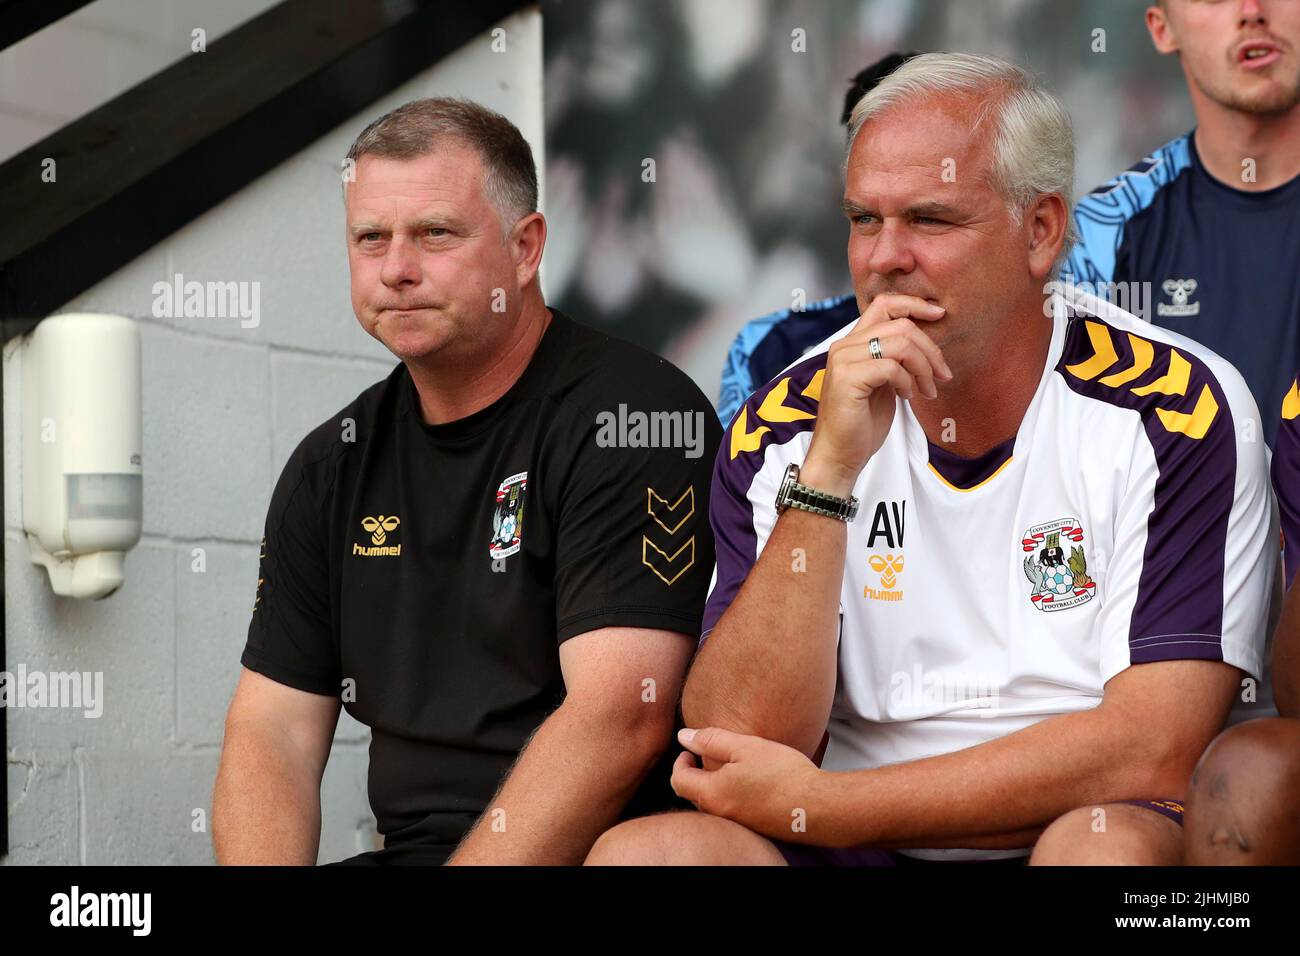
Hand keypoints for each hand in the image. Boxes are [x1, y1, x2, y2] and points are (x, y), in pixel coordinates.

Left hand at [671, 727, 822, 843]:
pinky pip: (732, 809)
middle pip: (693, 793)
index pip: (678, 780)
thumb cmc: (783, 774)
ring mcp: (737, 823)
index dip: (680, 761)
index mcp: (712, 794)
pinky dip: (732, 794)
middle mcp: (720, 813)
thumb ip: (711, 740)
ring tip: (733, 765)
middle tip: (708, 755)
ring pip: (714, 802)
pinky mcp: (754, 827)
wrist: (818, 807)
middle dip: (696, 773)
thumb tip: (684, 736)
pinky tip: (753, 781)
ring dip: (715, 784)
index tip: (691, 749)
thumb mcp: (745, 746)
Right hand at [802, 294, 950, 495]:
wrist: (840, 456)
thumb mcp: (884, 383)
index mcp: (852, 343)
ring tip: (927, 390)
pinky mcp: (848, 378)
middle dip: (930, 349)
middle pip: (900, 325)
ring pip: (900, 343)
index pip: (884, 305)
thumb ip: (895, 358)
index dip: (914, 304)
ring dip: (923, 367)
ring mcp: (844, 360)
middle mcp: (844, 346)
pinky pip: (892, 367)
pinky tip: (907, 397)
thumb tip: (925, 342)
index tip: (940, 315)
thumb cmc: (862, 424)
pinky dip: (907, 382)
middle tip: (942, 375)